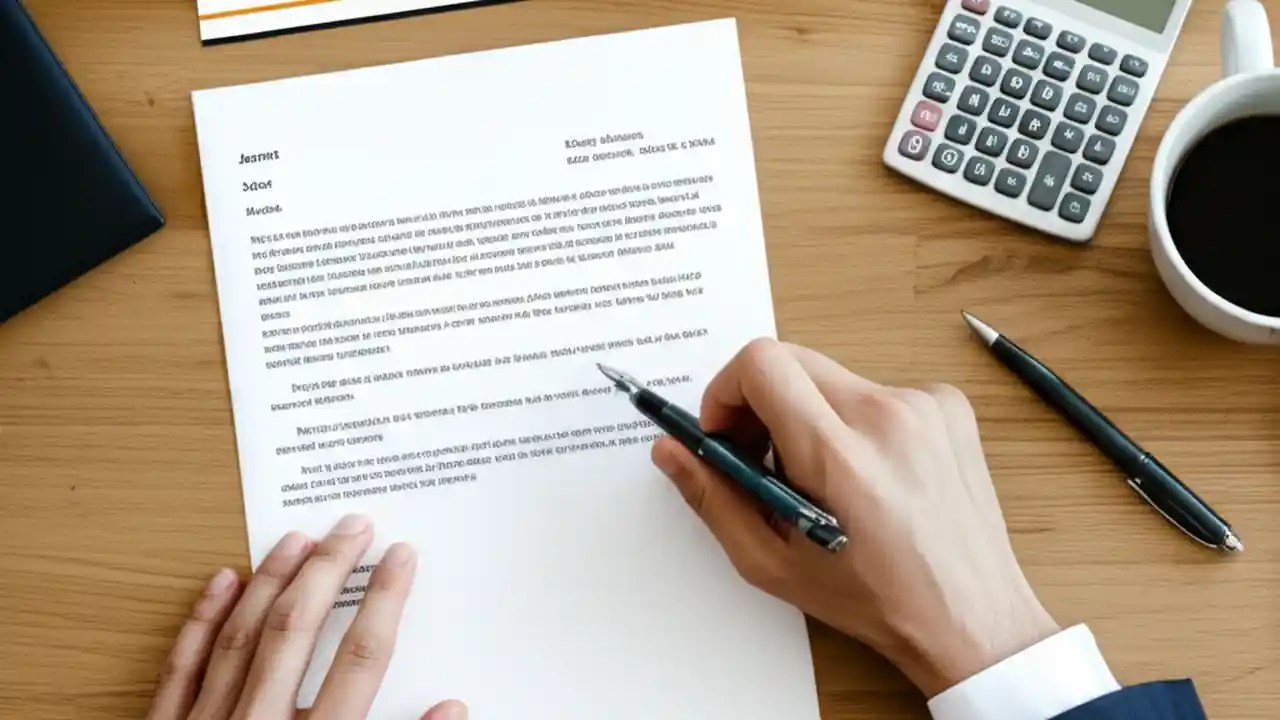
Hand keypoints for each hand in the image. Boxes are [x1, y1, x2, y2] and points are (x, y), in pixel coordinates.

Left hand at [146, 515, 466, 719]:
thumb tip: (452, 710)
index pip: (362, 656)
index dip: (386, 598)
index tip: (401, 556)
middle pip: (300, 630)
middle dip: (330, 569)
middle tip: (352, 525)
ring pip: (242, 636)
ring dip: (272, 580)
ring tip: (297, 537)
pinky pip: (181, 668)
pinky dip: (202, 621)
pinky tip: (221, 581)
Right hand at [651, 340, 1058, 697]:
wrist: (972, 618)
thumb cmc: (876, 600)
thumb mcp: (774, 564)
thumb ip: (714, 499)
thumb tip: (671, 451)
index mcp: (839, 456)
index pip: (761, 364)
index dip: (725, 390)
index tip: (724, 429)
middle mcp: (886, 416)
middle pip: (791, 361)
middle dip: (760, 401)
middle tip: (761, 457)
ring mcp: (925, 405)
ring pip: (832, 378)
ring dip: (809, 414)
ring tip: (822, 478)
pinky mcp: (949, 406)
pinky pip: (877, 391)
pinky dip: (856, 422)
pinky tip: (869, 475)